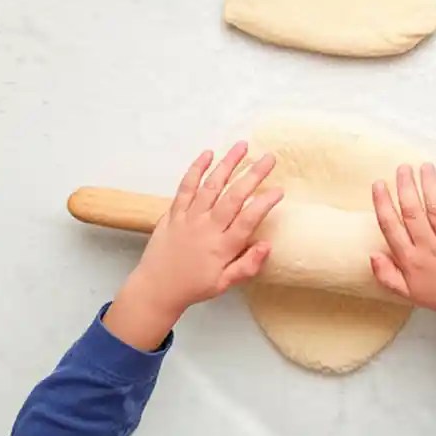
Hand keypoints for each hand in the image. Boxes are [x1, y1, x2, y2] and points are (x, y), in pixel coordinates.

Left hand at [104, 143, 283, 350]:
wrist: (156, 289)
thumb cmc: (194, 286)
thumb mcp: (225, 284)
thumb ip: (248, 266)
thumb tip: (267, 245)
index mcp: (222, 246)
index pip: (248, 220)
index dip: (264, 203)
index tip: (279, 190)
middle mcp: (207, 228)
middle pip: (233, 196)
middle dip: (253, 175)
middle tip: (269, 158)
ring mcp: (189, 218)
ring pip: (211, 186)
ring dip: (227, 164)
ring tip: (242, 146)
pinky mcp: (173, 213)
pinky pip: (185, 187)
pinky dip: (196, 169)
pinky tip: (208, 154)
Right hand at [369, 164, 435, 353]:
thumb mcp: (409, 292)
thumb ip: (386, 275)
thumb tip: (370, 254)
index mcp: (411, 261)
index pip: (391, 228)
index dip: (383, 204)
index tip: (378, 184)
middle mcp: (430, 249)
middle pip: (413, 213)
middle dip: (405, 187)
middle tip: (402, 167)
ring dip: (430, 186)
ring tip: (425, 167)